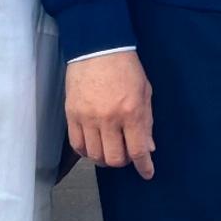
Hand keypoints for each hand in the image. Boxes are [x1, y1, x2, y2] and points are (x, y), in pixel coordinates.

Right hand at [65, 49, 156, 179]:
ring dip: (104, 158)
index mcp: (131, 112)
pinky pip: (77, 144)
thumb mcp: (145, 92)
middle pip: (114, 158)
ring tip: (109, 150)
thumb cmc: (125, 67)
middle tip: (126, 154)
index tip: (147, 173)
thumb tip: (148, 148)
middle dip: (123, 162)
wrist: (97, 47)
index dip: (144, 167)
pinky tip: (92, 147)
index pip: (137, 150)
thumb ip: (146, 122)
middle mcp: (108, 119)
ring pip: (94, 155)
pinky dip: (86, 152)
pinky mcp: (71, 114)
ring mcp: (87, 118)